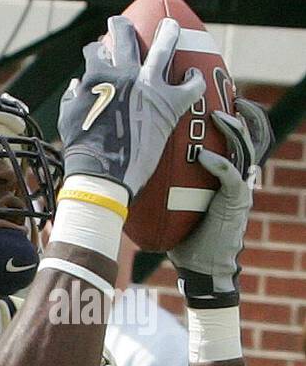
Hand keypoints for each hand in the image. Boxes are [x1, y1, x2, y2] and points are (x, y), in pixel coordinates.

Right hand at [59, 16, 205, 196]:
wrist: (102, 175)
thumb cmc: (82, 152)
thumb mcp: (68, 121)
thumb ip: (73, 98)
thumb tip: (76, 84)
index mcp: (97, 78)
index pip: (96, 53)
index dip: (96, 50)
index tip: (97, 50)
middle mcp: (124, 76)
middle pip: (126, 39)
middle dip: (121, 27)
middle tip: (120, 22)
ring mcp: (150, 88)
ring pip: (164, 49)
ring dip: (167, 34)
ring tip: (170, 26)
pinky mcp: (170, 105)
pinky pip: (190, 85)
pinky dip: (193, 78)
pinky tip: (192, 74)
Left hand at [168, 98, 272, 303]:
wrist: (200, 268)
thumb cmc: (183, 237)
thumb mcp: (171, 204)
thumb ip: (159, 185)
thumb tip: (122, 171)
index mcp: (221, 174)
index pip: (227, 138)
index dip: (223, 117)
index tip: (205, 98)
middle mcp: (234, 175)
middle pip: (240, 135)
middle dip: (232, 113)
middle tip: (214, 96)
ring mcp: (238, 187)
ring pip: (242, 149)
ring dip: (229, 130)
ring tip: (214, 115)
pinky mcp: (236, 201)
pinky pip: (231, 176)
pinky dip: (219, 164)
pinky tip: (206, 156)